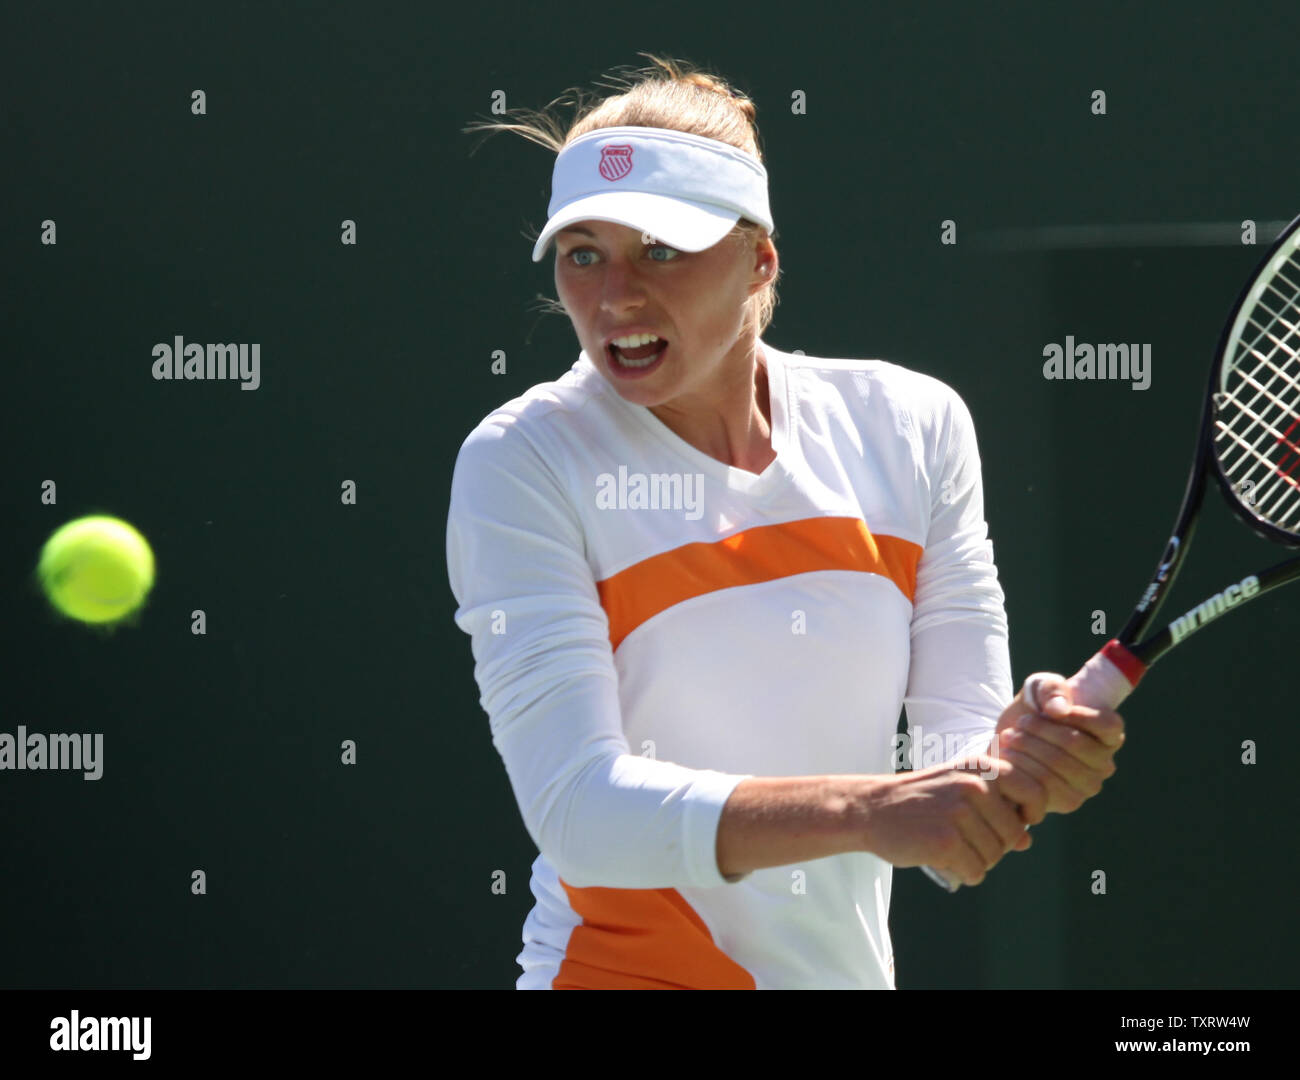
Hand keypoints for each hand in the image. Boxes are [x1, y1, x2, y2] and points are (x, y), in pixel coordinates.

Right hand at [862, 754, 1048, 886]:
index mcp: (981, 768)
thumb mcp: (958, 789)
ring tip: (949, 845)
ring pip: (995, 856)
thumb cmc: (920, 800)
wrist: (871, 807)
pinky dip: (963, 873)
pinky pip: (976, 872)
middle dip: (995, 844)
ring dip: (976, 860)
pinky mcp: (946, 842)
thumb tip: (1027, 841)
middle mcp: (974, 786)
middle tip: (965, 838)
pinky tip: (944, 859)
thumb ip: (996, 809)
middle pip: (1014, 833)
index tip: (1015, 822)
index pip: (1035, 792)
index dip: (1030, 813)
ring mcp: (959, 813)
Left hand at [992, 674, 1125, 815]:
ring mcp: (1089, 785)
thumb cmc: (1033, 712)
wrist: (1009, 744)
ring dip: (1027, 746)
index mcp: (1108, 735)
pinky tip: (1007, 756)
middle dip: (1041, 729)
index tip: (1048, 709)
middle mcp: (1105, 763)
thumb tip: (1059, 710)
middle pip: (1076, 742)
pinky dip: (1021, 767)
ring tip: (1009, 736)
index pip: (1107, 725)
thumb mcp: (1038, 690)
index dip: (1079, 715)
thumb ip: (1051, 689)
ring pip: (1058, 762)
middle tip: (1020, 722)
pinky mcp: (1068, 802)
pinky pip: (1045, 784)